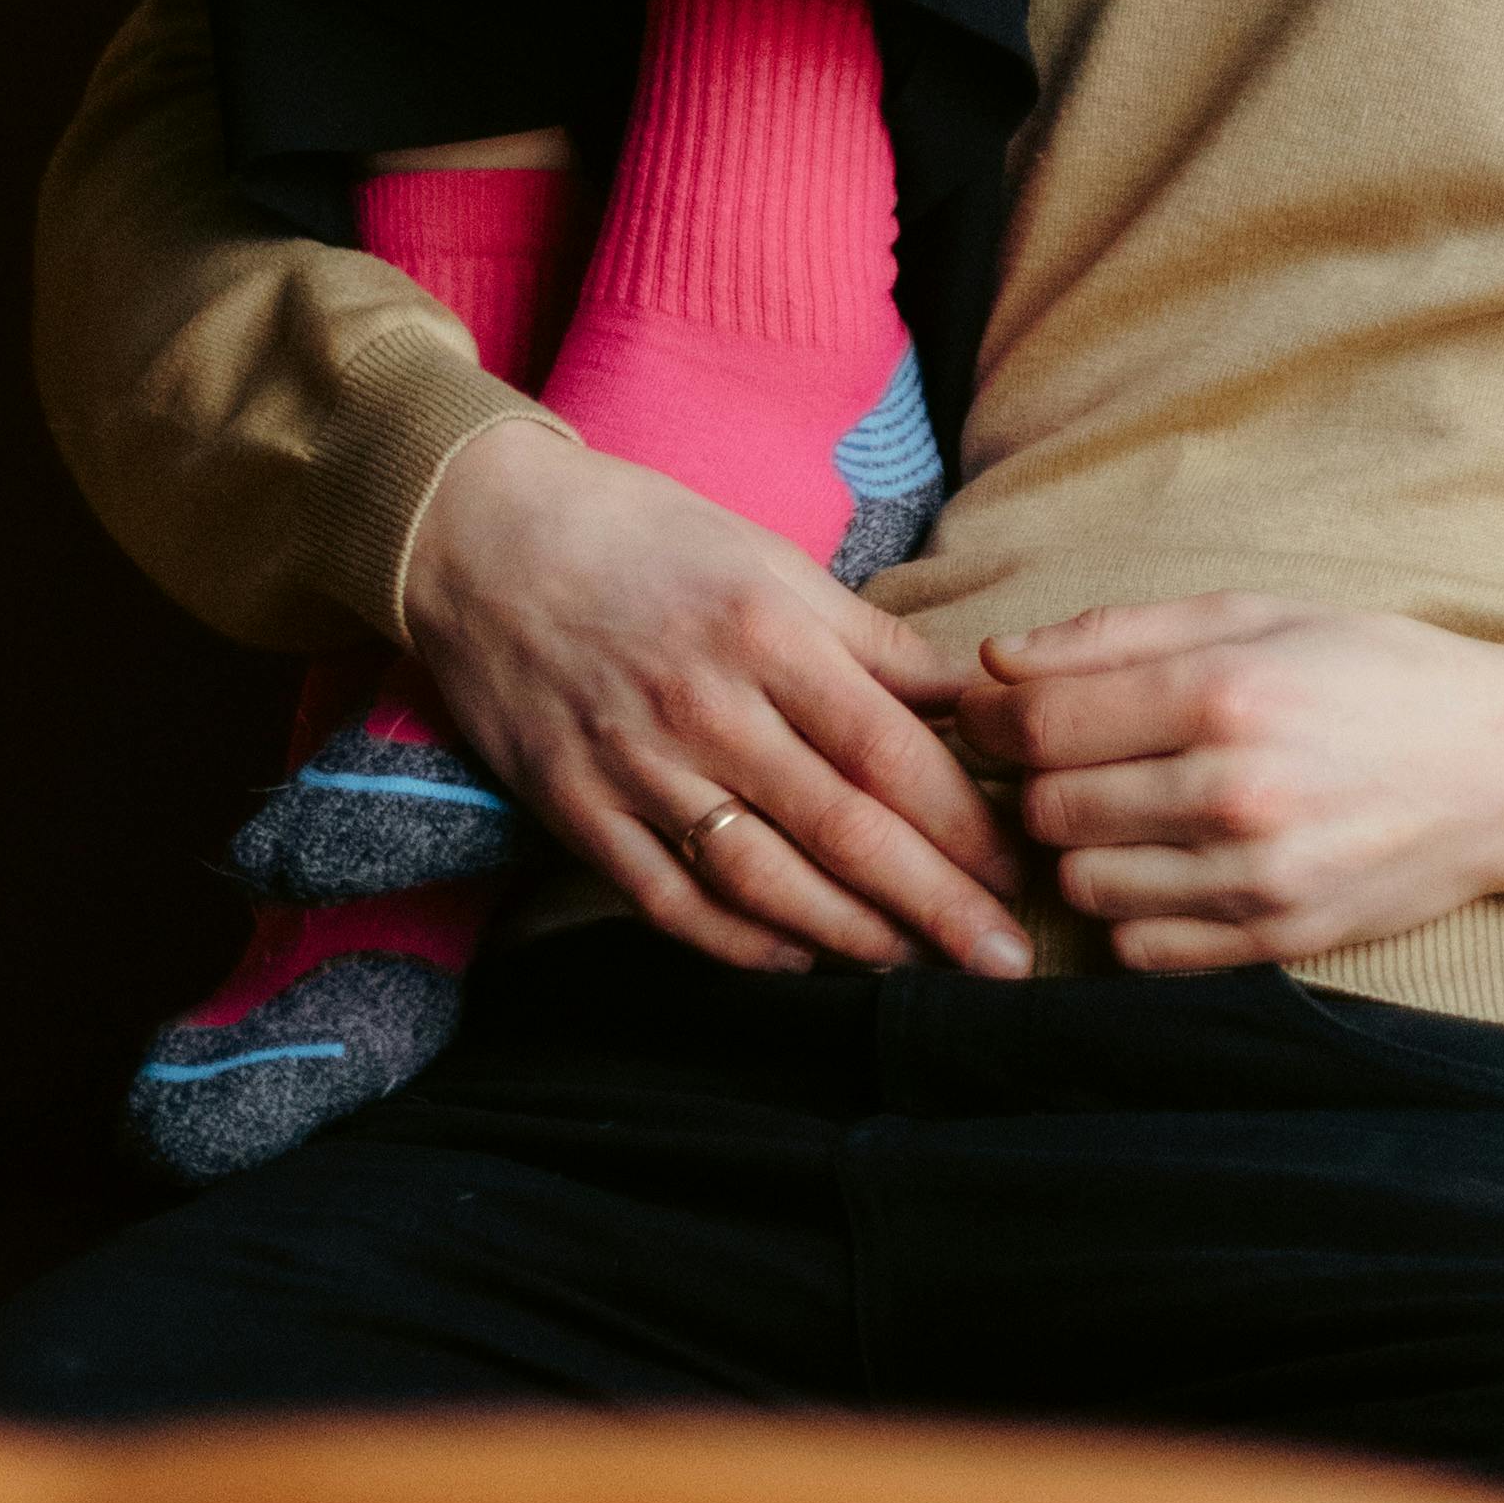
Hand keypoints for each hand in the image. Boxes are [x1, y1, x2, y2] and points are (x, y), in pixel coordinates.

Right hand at [402, 414, 1032, 984]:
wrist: (483, 539)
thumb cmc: (646, 538)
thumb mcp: (770, 559)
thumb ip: (869, 639)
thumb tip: (966, 700)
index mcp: (766, 631)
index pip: (888, 751)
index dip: (962, 823)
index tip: (1020, 868)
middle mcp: (706, 707)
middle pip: (842, 829)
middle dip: (936, 904)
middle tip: (1004, 960)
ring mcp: (636, 767)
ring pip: (763, 880)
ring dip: (851, 935)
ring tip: (919, 965)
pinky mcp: (577, 812)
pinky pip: (671, 902)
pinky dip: (741, 942)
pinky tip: (801, 959)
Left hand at [957, 594, 1503, 975]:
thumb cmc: (1377, 670)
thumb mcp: (1258, 614)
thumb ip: (1118, 633)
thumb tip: (997, 661)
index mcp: (1225, 689)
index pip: (1041, 722)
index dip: (990, 717)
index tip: (987, 710)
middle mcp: (1235, 789)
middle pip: (1049, 807)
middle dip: (1038, 779)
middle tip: (1069, 755)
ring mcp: (1257, 878)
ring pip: (1084, 883)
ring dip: (1083, 847)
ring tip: (1129, 807)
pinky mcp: (1278, 941)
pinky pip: (1141, 947)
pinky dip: (1133, 909)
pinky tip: (1170, 862)